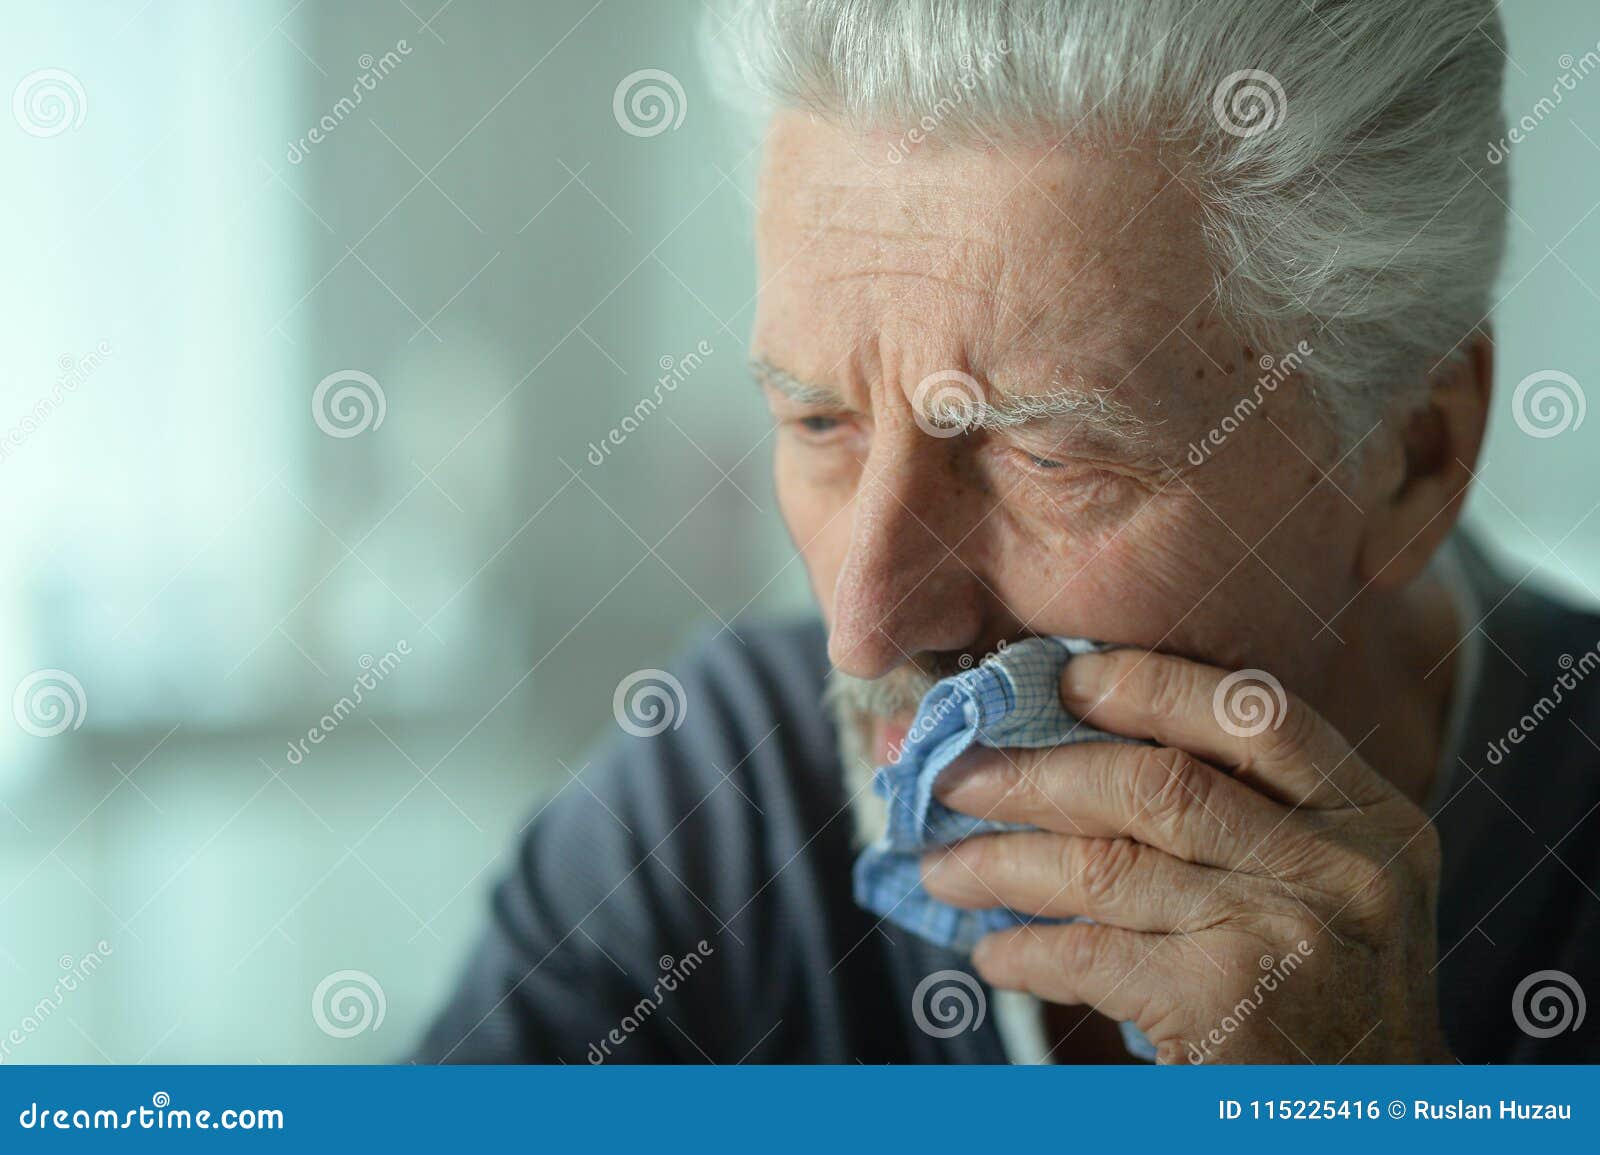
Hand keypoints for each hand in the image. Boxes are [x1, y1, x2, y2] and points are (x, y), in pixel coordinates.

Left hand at [921, 647, 1451, 1063]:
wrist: (1372, 1127)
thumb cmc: (1329, 1002)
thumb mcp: (1328, 888)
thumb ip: (1244, 818)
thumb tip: (1073, 748)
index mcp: (1371, 816)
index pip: (1253, 714)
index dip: (1146, 684)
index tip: (1061, 680)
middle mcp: (1343, 865)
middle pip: (1155, 783)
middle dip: (1034, 773)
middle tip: (954, 777)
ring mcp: (1288, 930)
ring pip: (1104, 865)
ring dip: (1002, 862)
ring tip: (945, 868)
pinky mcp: (1230, 1003)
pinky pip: (1091, 953)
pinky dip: (1028, 950)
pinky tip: (996, 955)